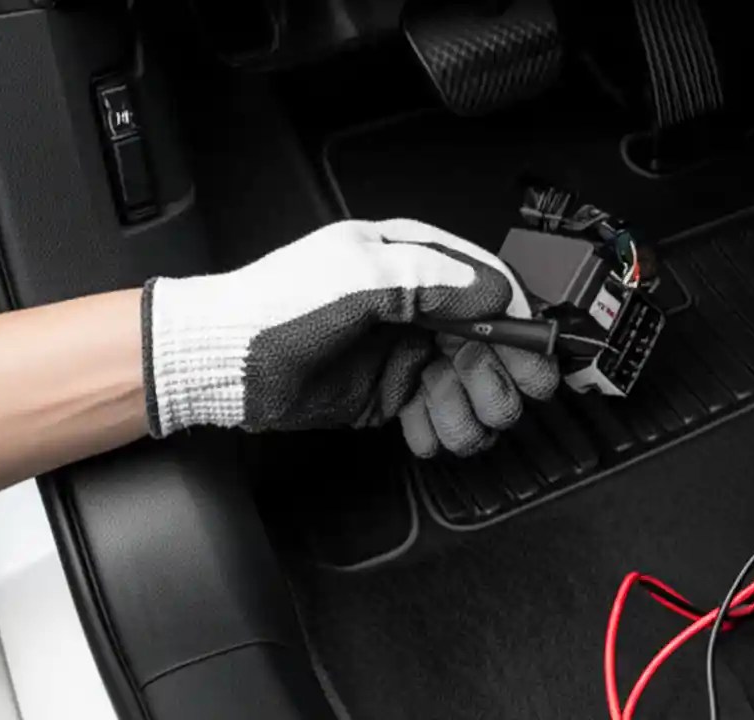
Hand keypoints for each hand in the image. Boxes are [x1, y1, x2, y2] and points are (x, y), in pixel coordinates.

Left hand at [142, 219, 558, 454]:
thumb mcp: (357, 277)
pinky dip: (442, 429)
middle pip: (489, 340)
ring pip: (470, 382)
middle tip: (505, 401)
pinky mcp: (391, 393)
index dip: (517, 322)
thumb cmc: (275, 309)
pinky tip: (426, 434)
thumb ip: (431, 280)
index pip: (488, 285)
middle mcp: (415, 304)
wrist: (220, 365)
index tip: (533, 357)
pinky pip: (439, 412)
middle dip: (501, 375)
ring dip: (471, 410)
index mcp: (411, 259)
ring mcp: (405, 350)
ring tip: (453, 424)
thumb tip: (494, 292)